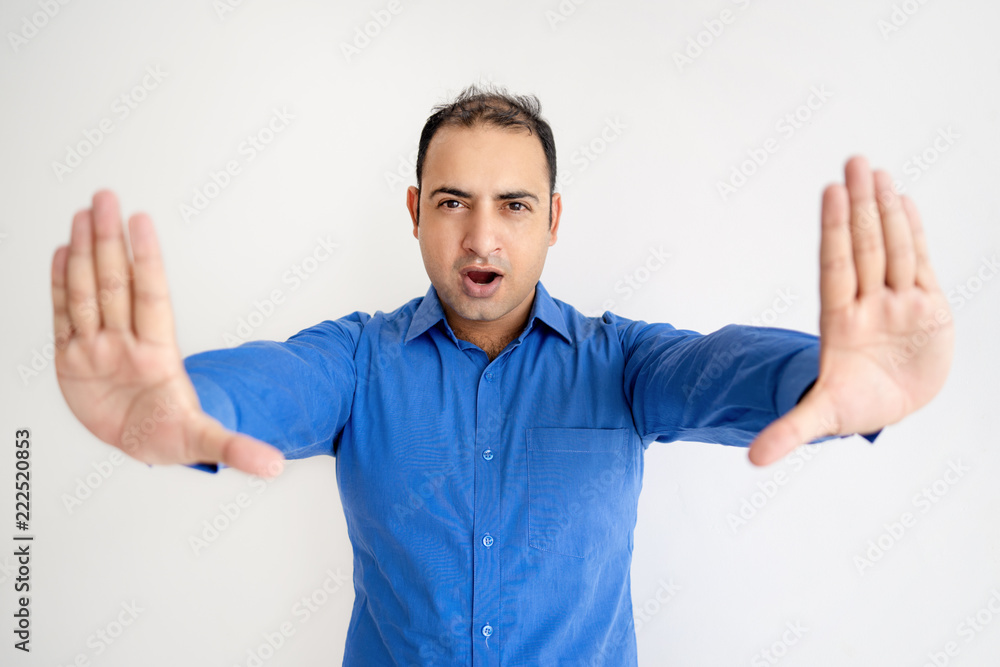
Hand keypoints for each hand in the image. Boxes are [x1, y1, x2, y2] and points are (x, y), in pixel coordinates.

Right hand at [51, 190, 284, 476]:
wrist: (143, 443)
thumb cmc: (172, 434)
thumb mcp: (205, 442)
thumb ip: (236, 449)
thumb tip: (276, 466)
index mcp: (157, 355)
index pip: (150, 296)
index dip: (144, 260)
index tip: (142, 222)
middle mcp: (126, 342)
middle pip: (114, 283)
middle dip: (108, 241)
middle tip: (105, 197)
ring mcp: (98, 347)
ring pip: (87, 292)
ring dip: (83, 253)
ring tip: (84, 213)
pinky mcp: (71, 359)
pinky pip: (63, 315)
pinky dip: (59, 285)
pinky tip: (60, 252)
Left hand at [747, 156, 953, 465]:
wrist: (888, 406)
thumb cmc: (852, 406)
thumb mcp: (822, 419)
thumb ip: (791, 432)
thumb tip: (753, 460)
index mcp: (841, 321)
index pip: (837, 265)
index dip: (835, 229)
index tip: (830, 192)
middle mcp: (868, 302)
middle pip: (864, 245)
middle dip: (859, 205)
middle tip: (854, 159)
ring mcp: (897, 299)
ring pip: (893, 246)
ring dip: (886, 209)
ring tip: (876, 170)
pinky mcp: (927, 303)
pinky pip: (920, 259)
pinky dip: (915, 230)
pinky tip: (904, 199)